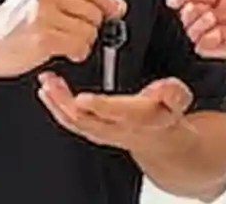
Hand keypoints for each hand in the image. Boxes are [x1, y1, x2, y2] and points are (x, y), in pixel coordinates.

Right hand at [0, 0, 125, 79]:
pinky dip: (77, 53)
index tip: (113, 14)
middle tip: (78, 34)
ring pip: (89, 30)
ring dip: (84, 42)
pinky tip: (64, 52)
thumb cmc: (11, 25)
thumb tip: (117, 5)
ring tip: (66, 43)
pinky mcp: (43, 38)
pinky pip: (79, 46)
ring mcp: (43, 15)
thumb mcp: (42, 1)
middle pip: (95, 10)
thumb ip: (78, 0)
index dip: (108, 5)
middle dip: (92, 27)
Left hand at [36, 73, 192, 150]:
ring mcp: (101, 131)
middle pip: (85, 120)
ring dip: (56, 104)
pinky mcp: (92, 130)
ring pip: (73, 123)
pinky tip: (47, 92)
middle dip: (65, 102)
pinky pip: (70, 123)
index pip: (115, 113)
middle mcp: (116, 127)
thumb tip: (164, 88)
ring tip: (45, 84)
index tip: (83, 98)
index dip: (99, 107)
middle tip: (51, 83)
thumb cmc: (165, 114)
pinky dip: (56, 107)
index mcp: (137, 117)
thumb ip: (172, 93)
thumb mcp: (179, 99)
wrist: (160, 141)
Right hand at [166, 0, 225, 70]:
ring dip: (195, 26)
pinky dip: (203, 42)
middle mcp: (225, 14)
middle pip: (193, 11)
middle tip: (194, 10)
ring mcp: (225, 32)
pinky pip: (204, 48)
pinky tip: (215, 36)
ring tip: (210, 23)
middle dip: (189, 10)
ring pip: (195, 30)